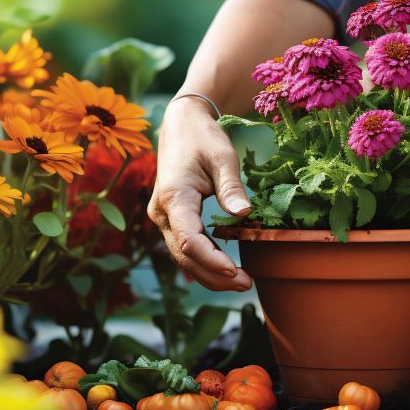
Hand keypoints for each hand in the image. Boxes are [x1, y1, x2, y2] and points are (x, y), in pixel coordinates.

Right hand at [147, 97, 253, 290]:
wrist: (181, 126)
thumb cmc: (203, 138)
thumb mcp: (222, 156)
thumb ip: (231, 186)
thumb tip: (243, 213)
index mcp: (174, 196)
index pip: (189, 239)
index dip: (211, 260)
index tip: (235, 271)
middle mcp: (162, 212)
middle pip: (184, 255)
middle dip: (214, 275)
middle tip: (246, 283)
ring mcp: (163, 217)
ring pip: (182, 256)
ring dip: (208, 272)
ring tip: (240, 281)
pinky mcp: (170, 219)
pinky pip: (184, 246)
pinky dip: (202, 261)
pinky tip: (223, 271)